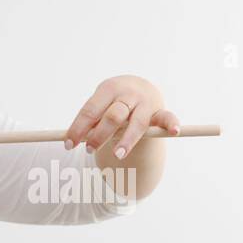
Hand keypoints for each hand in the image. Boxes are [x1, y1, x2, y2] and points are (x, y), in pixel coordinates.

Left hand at [63, 75, 179, 159]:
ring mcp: (145, 103)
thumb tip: (72, 140)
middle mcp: (128, 94)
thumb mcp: (101, 104)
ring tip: (116, 155)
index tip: (68, 144)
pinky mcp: (160, 112)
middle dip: (100, 134)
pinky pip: (167, 118)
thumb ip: (92, 121)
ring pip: (136, 123)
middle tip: (89, 149)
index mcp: (108, 89)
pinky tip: (174, 131)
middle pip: (113, 116)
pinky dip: (171, 124)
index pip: (91, 110)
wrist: (140, 87)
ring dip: (127, 139)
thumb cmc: (113, 101)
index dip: (78, 128)